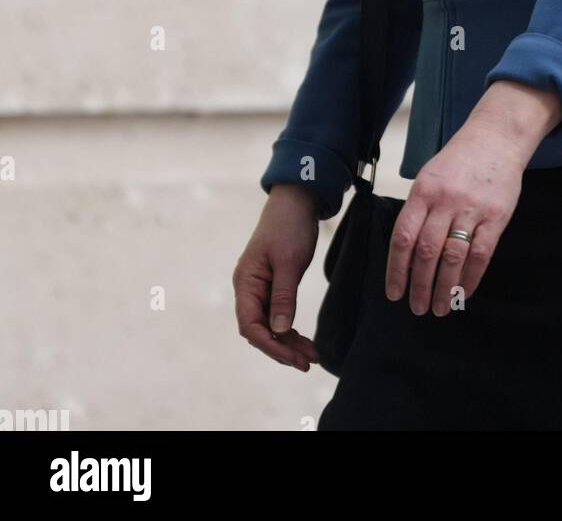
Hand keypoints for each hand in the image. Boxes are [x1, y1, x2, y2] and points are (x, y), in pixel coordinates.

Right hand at [233, 184, 321, 370]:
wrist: (296, 201)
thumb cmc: (289, 226)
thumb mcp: (288, 261)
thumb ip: (283, 296)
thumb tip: (279, 330)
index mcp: (246, 283)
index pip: (250, 325)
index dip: (270, 346)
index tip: (293, 358)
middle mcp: (249, 289)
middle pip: (260, 330)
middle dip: (282, 349)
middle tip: (307, 363)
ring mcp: (261, 289)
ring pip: (271, 326)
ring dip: (289, 343)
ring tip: (312, 357)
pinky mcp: (274, 286)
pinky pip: (279, 315)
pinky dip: (292, 330)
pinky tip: (306, 342)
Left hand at [385, 117, 526, 317]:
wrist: (496, 137)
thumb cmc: (459, 160)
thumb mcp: (429, 176)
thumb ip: (419, 210)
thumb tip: (407, 252)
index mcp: (423, 191)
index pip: (403, 237)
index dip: (396, 269)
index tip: (393, 292)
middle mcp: (445, 201)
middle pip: (426, 252)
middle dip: (419, 285)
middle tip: (416, 308)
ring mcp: (472, 209)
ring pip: (453, 257)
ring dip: (444, 288)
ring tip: (438, 308)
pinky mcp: (496, 216)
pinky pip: (480, 254)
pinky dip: (470, 278)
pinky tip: (463, 293)